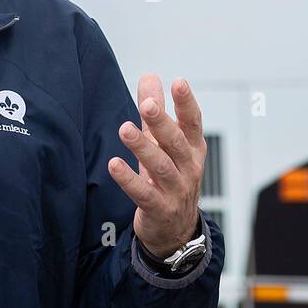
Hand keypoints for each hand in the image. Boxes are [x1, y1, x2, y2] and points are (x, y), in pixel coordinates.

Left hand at [107, 74, 205, 257]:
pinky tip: (114, 165)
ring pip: (161, 166)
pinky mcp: (160, 209)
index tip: (178, 83)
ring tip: (125, 130)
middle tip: (146, 105)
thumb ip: (157, 111)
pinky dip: (129, 179)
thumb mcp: (165, 144)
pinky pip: (144, 193)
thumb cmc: (169, 178)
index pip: (193, 123)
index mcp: (192, 149)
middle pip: (176, 142)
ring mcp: (176, 190)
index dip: (187, 103)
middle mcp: (188, 168)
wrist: (175, 230)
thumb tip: (150, 77)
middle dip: (162, 122)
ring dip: (143, 147)